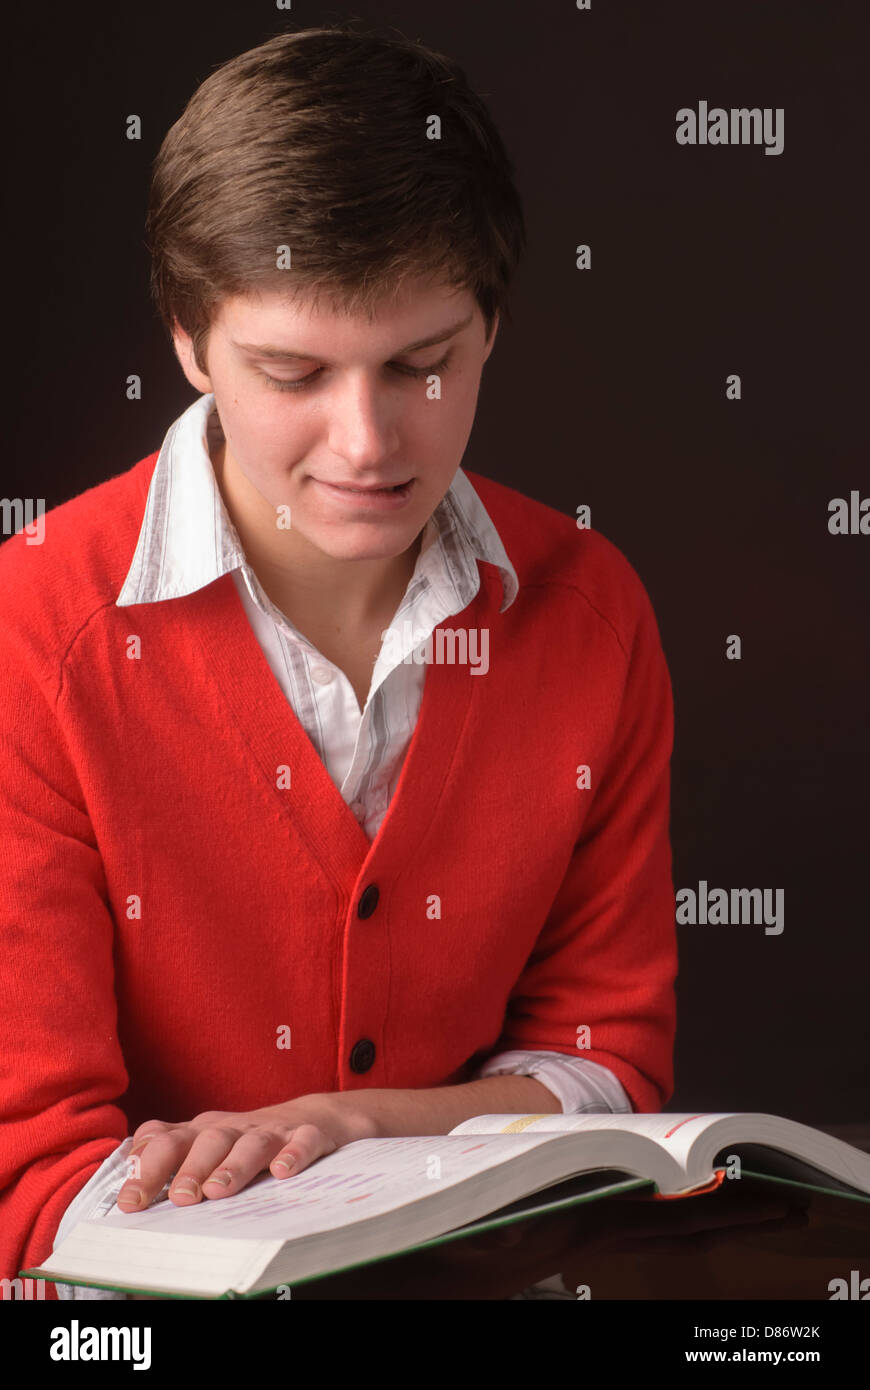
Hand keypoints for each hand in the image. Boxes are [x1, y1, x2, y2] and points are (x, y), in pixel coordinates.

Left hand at [115, 1093, 376, 1211]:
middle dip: (190, 1168)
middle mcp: (232, 1128)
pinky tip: (283, 1172)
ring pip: (251, 1143)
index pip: (168, 1142)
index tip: (130, 1203)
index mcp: (201, 1131)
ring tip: (218, 1191)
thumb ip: (167, 1162)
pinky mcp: (308, 1134)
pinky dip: (293, 1154)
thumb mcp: (204, 1148)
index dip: (147, 1169)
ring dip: (233, 1165)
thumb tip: (123, 1194)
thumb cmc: (246, 1142)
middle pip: (208, 1140)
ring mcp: (271, 1130)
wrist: (311, 1117)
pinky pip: (303, 1141)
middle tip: (179, 1198)